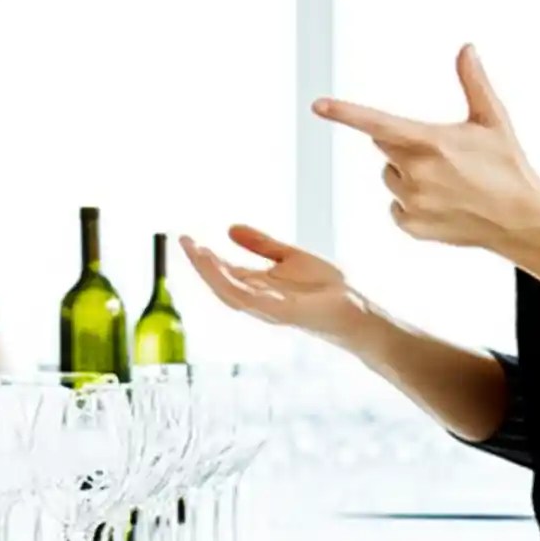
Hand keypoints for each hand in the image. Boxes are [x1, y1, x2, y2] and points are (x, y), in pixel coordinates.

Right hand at [180, 225, 374, 348]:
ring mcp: (266, 307)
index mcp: (258, 286)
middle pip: (219, 282)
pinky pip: (248, 298)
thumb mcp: (289, 257)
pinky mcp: (279, 311)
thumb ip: (262, 245)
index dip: (204, 257)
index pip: (224, 271)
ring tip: (195, 251)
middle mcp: (257, 299)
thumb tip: (230, 229)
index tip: (188, 239)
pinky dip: (230, 283)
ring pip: (228, 291)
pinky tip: (221, 267)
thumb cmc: (326, 288)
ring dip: (209, 273)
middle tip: (184, 241)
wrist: (356, 308)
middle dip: (200, 264)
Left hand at [313, 44, 539, 253]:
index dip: (345, 113)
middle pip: (385, 147)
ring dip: (406, 175)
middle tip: (443, 154)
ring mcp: (412, 201)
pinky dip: (410, 203)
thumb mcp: (493, 120)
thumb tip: (465, 48)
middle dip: (404, 145)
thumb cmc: (508, 165)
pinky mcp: (411, 225)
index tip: (318, 105)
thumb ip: (474, 83)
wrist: (522, 219)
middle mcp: (416, 172)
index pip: (377, 124)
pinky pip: (395, 206)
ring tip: (447, 182)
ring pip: (389, 176)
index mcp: (430, 142)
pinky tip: (442, 203)